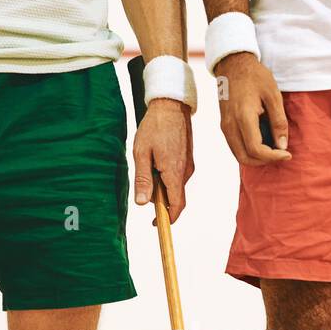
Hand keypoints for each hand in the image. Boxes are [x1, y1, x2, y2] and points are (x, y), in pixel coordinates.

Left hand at [133, 97, 193, 222]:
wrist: (171, 105)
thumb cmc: (155, 126)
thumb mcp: (142, 153)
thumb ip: (143, 179)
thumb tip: (142, 203)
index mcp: (175, 172)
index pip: (177, 205)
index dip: (168, 218)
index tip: (157, 223)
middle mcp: (186, 172)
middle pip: (175, 197)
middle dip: (161, 199)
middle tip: (146, 185)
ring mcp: (189, 165)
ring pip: (176, 186)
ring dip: (163, 186)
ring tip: (149, 166)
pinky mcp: (188, 160)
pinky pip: (178, 176)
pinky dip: (167, 176)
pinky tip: (156, 161)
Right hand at [214, 52, 290, 166]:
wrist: (233, 64)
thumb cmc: (255, 76)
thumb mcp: (273, 95)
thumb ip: (279, 122)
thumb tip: (282, 145)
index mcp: (243, 117)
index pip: (256, 149)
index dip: (273, 157)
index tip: (287, 153)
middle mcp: (230, 125)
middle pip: (245, 158)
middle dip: (264, 161)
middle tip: (280, 154)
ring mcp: (224, 126)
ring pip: (238, 155)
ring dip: (256, 158)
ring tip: (273, 149)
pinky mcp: (224, 126)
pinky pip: (235, 147)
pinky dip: (249, 151)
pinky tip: (263, 142)